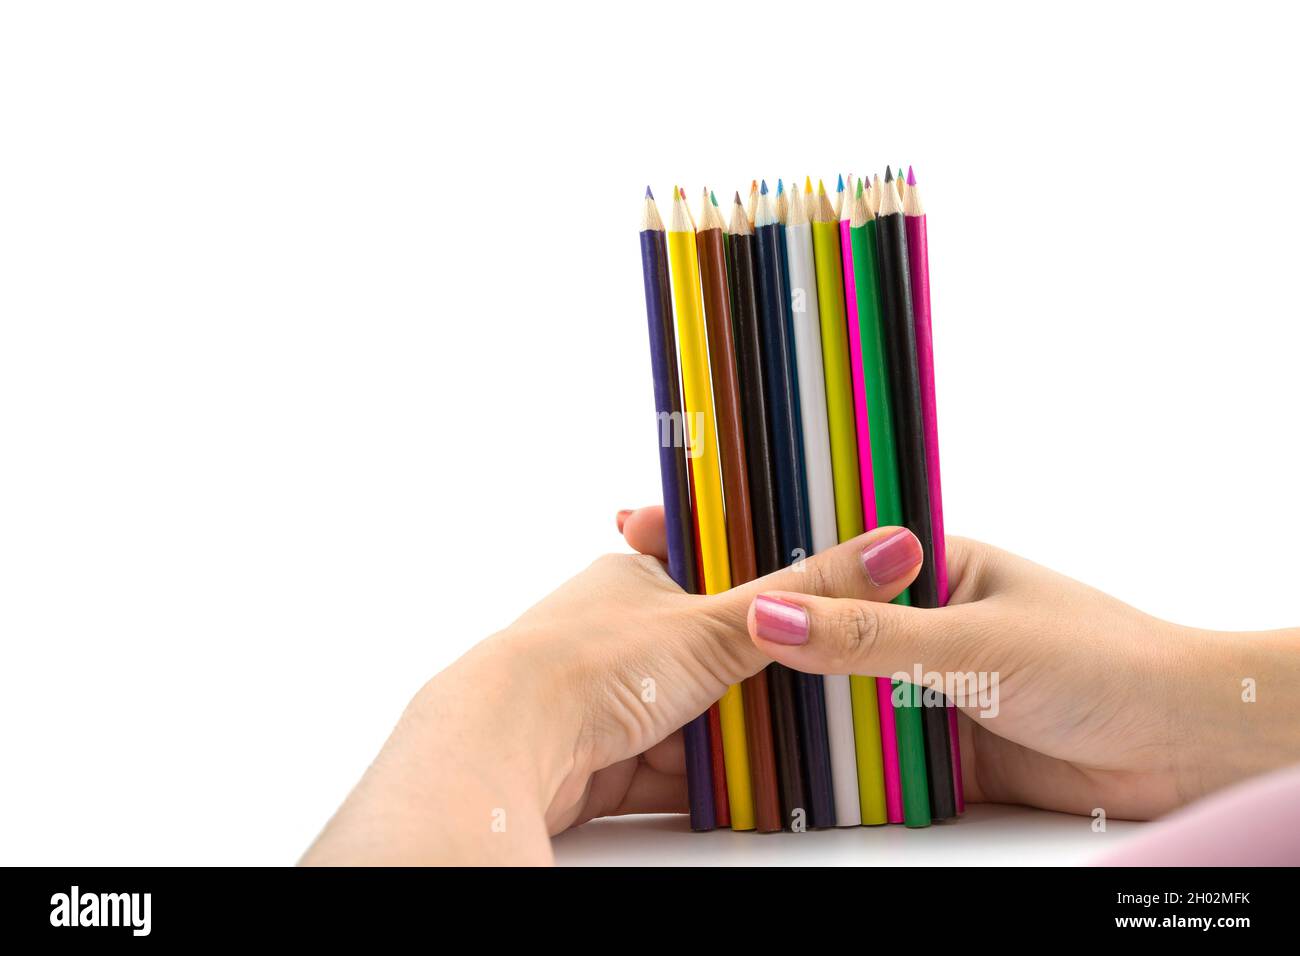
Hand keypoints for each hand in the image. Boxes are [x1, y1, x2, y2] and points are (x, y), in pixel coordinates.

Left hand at [302, 517, 921, 863]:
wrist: (506, 746)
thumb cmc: (594, 661)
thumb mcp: (720, 622)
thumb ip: (812, 591)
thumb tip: (897, 544)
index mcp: (636, 574)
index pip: (718, 575)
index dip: (772, 597)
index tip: (825, 616)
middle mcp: (617, 631)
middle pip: (710, 657)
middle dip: (756, 682)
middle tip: (824, 694)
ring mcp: (605, 697)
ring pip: (692, 718)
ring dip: (733, 736)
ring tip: (801, 747)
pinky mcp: (600, 759)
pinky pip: (668, 769)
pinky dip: (704, 779)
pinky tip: (748, 790)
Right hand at [623, 506, 1299, 821]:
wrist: (1183, 744)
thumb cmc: (1101, 661)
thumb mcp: (975, 640)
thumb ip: (869, 635)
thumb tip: (769, 614)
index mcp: (924, 562)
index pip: (808, 537)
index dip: (733, 533)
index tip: (650, 527)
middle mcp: (910, 616)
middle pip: (803, 615)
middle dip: (732, 617)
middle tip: (643, 623)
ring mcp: (915, 680)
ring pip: (821, 683)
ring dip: (768, 690)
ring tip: (675, 694)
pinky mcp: (928, 742)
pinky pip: (854, 742)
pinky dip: (813, 748)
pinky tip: (754, 752)